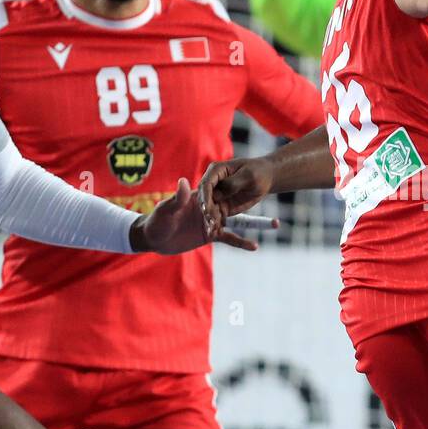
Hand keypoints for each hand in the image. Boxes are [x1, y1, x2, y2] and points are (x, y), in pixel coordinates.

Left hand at [129, 178, 258, 253]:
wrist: (153, 238)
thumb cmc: (156, 221)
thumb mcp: (166, 209)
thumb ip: (177, 198)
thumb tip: (184, 181)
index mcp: (199, 197)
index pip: (218, 190)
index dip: (231, 187)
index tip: (244, 185)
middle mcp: (209, 207)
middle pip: (235, 202)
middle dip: (252, 201)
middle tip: (268, 196)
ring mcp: (211, 221)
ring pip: (237, 220)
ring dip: (254, 223)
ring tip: (274, 224)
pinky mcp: (210, 234)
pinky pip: (229, 237)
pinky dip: (241, 242)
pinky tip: (254, 247)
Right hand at [198, 157, 274, 237]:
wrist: (266, 179)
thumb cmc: (258, 172)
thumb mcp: (248, 176)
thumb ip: (233, 183)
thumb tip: (218, 194)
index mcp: (216, 170)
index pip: (206, 184)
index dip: (205, 197)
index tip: (207, 208)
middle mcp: (213, 183)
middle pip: (204, 198)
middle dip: (206, 211)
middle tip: (211, 222)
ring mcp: (217, 195)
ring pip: (209, 209)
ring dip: (210, 220)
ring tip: (212, 231)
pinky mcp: (222, 206)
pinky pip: (217, 216)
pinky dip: (217, 224)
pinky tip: (216, 232)